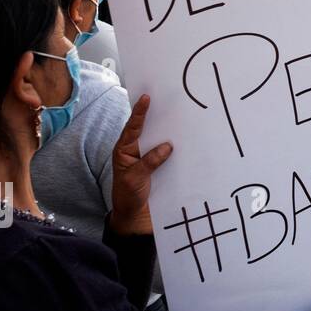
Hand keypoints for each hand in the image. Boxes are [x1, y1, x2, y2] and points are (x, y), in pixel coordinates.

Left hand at [108, 95, 173, 235]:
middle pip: (146, 128)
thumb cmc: (128, 194)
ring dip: (167, 129)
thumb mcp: (135, 178)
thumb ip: (149, 162)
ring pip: (158, 138)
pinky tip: (185, 139)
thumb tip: (167, 146)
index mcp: (125, 150)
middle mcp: (136, 149)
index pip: (132, 128)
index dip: (139, 112)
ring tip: (178, 114)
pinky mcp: (158, 164)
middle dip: (155, 114)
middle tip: (165, 97)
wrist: (134, 213)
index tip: (146, 98)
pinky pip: (167, 151)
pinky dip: (175, 145)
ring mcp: (148, 156)